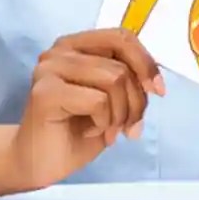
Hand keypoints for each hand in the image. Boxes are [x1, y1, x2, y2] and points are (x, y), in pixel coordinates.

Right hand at [9, 28, 165, 188]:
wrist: (40, 162)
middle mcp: (60, 50)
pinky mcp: (45, 92)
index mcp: (77, 45)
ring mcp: (49, 69)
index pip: (122, 37)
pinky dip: (105, 122)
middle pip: (122, 63)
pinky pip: (98, 101)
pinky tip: (92, 131)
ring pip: (114, 79)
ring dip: (122, 114)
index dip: (146, 62)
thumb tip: (155, 83)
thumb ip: (130, 81)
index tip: (158, 90)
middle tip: (131, 125)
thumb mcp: (114, 100)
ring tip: (111, 130)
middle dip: (137, 99)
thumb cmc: (78, 130)